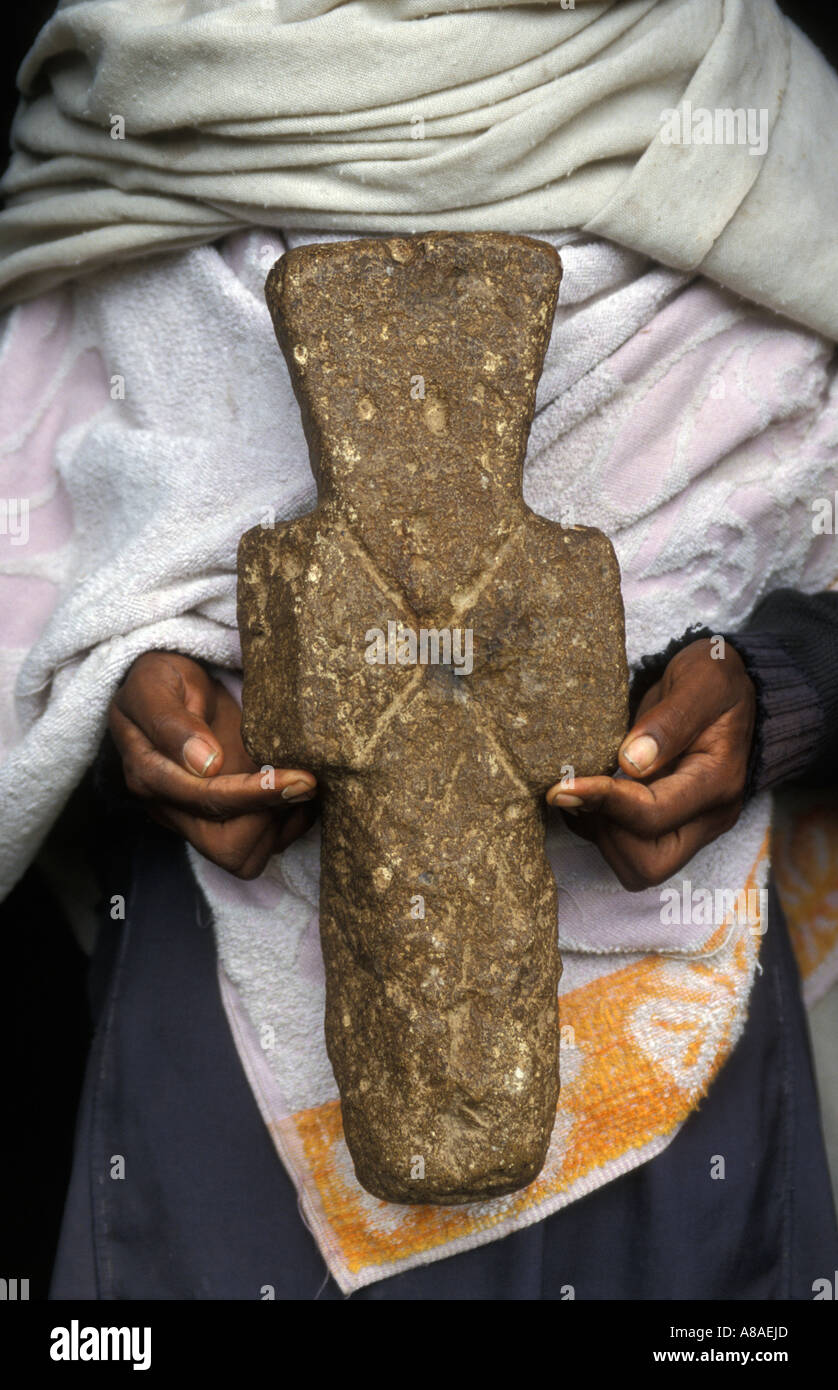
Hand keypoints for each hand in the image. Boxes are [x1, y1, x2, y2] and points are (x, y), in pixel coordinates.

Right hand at [108, 651, 317, 878]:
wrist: (166, 689)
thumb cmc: (161, 681)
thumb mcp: (156, 683)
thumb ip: (172, 722)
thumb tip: (205, 764)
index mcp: (150, 774)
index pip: (207, 799)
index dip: (258, 793)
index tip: (302, 777)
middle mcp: (171, 808)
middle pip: (224, 847)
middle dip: (270, 818)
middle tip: (306, 781)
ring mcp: (194, 820)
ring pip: (243, 857)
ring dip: (280, 825)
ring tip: (301, 783)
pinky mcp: (217, 823)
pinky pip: (257, 850)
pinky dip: (285, 828)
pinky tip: (297, 793)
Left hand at [545, 638, 755, 890]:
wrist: (723, 688)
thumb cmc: (714, 679)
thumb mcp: (701, 681)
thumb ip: (670, 719)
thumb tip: (631, 762)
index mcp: (717, 783)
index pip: (653, 816)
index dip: (604, 802)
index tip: (564, 783)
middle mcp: (708, 817)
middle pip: (649, 864)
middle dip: (606, 833)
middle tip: (580, 789)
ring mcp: (690, 827)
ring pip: (636, 866)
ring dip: (600, 833)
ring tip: (582, 787)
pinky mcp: (670, 827)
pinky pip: (626, 852)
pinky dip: (597, 829)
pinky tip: (588, 792)